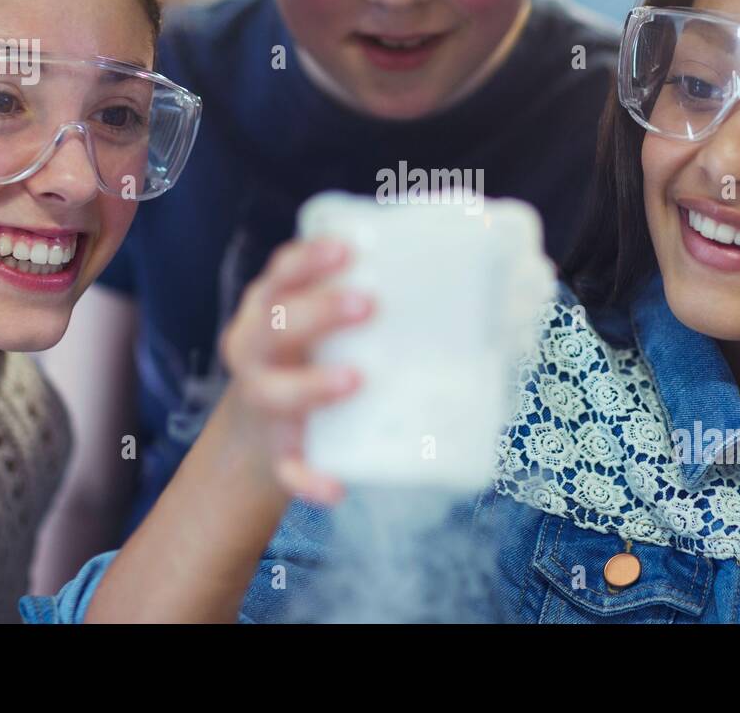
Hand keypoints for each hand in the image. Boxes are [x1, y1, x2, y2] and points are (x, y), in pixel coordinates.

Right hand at [218, 237, 372, 505]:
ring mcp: (262, 400)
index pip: (282, 273)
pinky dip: (307, 478)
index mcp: (271, 307)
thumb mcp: (325, 322)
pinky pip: (286, 466)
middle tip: (368, 304)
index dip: (309, 259)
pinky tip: (334, 489)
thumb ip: (370, 304)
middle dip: (319, 312)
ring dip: (312, 385)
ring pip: (273, 392)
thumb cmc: (316, 356)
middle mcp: (256, 349)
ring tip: (355, 380)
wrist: (263, 427)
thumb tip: (483, 288)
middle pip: (275, 324)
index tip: (346, 249)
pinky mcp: (275, 449)